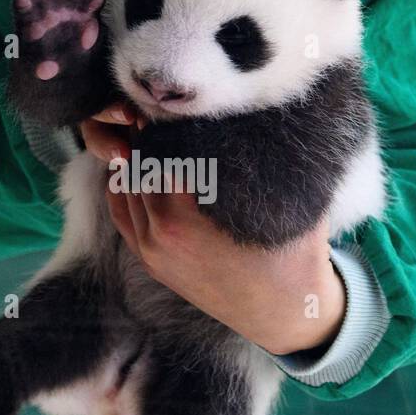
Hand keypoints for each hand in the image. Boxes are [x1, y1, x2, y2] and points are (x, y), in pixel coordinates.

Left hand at [80, 103, 345, 356]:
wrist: (286, 310)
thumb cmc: (294, 248)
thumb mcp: (288, 194)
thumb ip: (266, 152)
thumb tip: (256, 103)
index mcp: (190, 210)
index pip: (160, 145)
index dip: (169, 119)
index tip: (184, 106)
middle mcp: (163, 230)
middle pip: (139, 162)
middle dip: (152, 136)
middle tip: (170, 115)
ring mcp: (152, 249)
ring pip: (125, 185)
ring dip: (138, 159)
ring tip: (161, 139)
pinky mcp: (150, 262)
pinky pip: (121, 212)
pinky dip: (125, 186)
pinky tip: (142, 167)